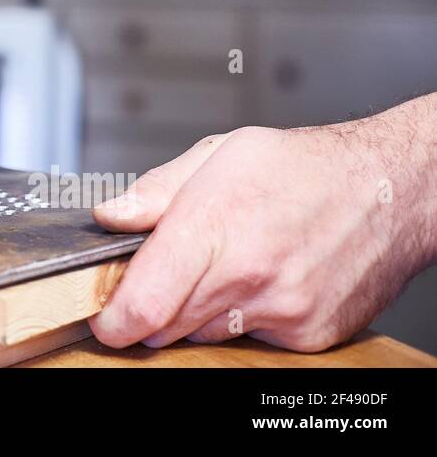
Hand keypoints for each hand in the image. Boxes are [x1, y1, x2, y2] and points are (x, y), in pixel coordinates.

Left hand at [90, 105, 436, 351]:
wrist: (390, 191)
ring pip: (204, 334)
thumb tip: (110, 216)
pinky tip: (261, 279)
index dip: (113, 319)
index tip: (104, 317)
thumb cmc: (305, 167)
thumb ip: (155, 191)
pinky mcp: (308, 335)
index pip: (143, 303)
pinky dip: (243, 317)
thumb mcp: (218, 154)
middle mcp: (247, 276)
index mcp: (214, 228)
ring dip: (196, 311)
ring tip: (224, 264)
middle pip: (165, 325)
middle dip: (150, 307)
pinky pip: (250, 340)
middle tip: (163, 274)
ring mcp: (281, 311)